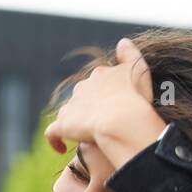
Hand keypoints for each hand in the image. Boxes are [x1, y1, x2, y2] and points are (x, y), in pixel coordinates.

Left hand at [44, 37, 165, 166]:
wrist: (121, 119)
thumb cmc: (135, 98)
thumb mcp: (139, 70)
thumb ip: (130, 55)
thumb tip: (122, 42)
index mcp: (100, 75)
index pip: (98, 81)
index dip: (105, 93)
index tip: (113, 105)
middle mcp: (83, 87)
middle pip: (82, 96)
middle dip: (89, 107)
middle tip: (101, 123)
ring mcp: (71, 106)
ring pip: (68, 112)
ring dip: (74, 122)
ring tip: (85, 136)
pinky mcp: (63, 124)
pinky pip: (52, 133)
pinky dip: (55, 140)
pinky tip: (61, 149)